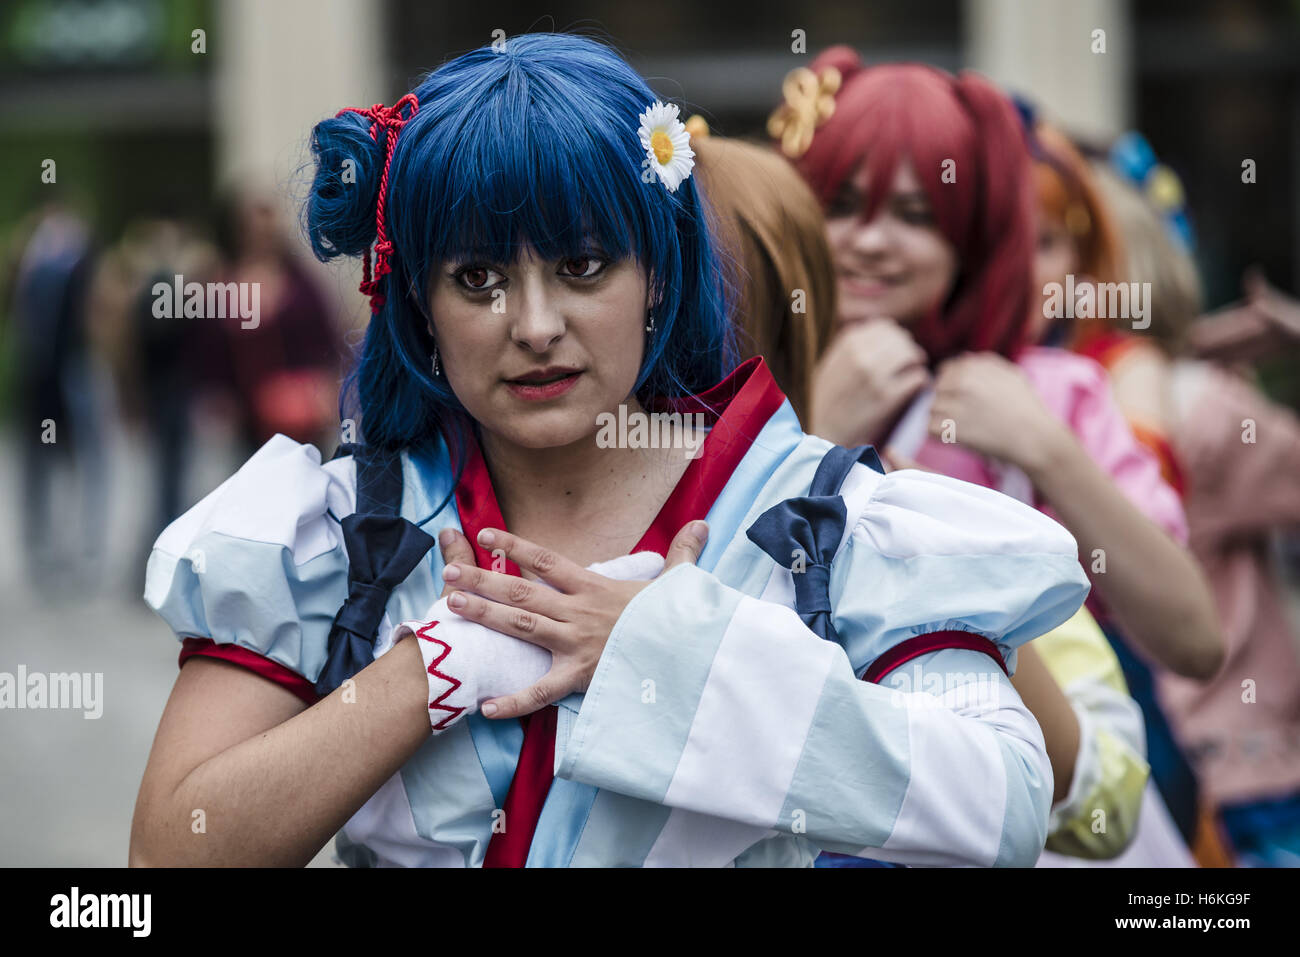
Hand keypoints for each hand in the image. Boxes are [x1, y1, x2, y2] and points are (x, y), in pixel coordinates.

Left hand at [438, 520, 709, 718]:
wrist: (691, 655)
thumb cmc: (679, 621)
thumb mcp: (678, 584)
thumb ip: (681, 554)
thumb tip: (702, 525)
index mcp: (594, 587)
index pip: (546, 560)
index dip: (514, 545)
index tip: (485, 533)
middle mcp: (578, 611)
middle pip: (522, 592)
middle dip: (484, 580)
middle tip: (448, 572)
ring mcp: (576, 644)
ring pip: (522, 626)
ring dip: (486, 615)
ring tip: (452, 605)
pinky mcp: (580, 677)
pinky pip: (542, 691)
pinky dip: (514, 702)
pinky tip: (485, 707)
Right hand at [810, 318, 930, 445]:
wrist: (822, 431)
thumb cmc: (827, 399)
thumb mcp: (831, 363)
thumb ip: (852, 345)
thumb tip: (881, 329)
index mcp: (848, 344)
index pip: (885, 326)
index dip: (896, 336)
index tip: (900, 346)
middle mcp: (861, 356)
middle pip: (901, 339)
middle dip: (909, 348)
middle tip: (913, 359)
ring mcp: (875, 376)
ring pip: (911, 354)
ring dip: (917, 361)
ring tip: (915, 370)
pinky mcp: (887, 398)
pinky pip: (917, 377)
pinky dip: (920, 380)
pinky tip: (916, 386)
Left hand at [928, 353, 1064, 473]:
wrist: (1034, 437)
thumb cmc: (1026, 408)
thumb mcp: (1011, 374)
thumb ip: (985, 363)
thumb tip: (963, 357)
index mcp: (971, 366)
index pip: (945, 371)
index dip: (953, 387)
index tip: (966, 400)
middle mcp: (959, 382)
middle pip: (937, 390)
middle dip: (948, 402)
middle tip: (968, 417)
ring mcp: (952, 405)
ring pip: (932, 409)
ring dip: (944, 419)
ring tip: (968, 428)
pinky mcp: (948, 428)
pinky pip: (930, 429)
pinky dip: (941, 436)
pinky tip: (960, 438)